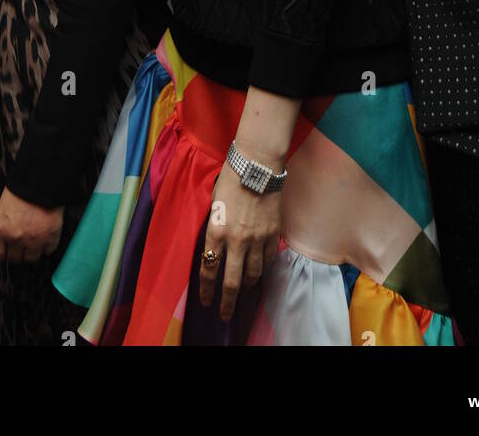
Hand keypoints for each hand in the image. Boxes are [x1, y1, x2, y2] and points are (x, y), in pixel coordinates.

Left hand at [0, 187, 64, 264]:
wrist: (43, 179)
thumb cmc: (22, 188)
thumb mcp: (4, 207)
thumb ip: (3, 226)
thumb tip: (5, 239)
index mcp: (1, 228)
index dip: (1, 255)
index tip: (4, 253)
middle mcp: (16, 237)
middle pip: (15, 258)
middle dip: (18, 252)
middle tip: (22, 244)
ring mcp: (34, 239)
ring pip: (32, 258)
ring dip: (33, 251)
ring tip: (35, 241)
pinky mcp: (51, 236)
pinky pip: (49, 250)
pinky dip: (48, 245)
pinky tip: (46, 236)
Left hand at [198, 161, 281, 321]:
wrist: (256, 164)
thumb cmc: (230, 179)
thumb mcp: (213, 204)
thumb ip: (215, 228)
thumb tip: (215, 247)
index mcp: (216, 231)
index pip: (208, 269)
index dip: (206, 290)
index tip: (206, 302)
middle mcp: (236, 240)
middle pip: (232, 282)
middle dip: (227, 303)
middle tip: (225, 315)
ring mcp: (257, 239)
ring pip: (253, 274)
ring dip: (246, 286)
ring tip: (242, 291)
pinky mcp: (273, 234)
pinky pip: (268, 260)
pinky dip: (263, 268)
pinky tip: (259, 271)